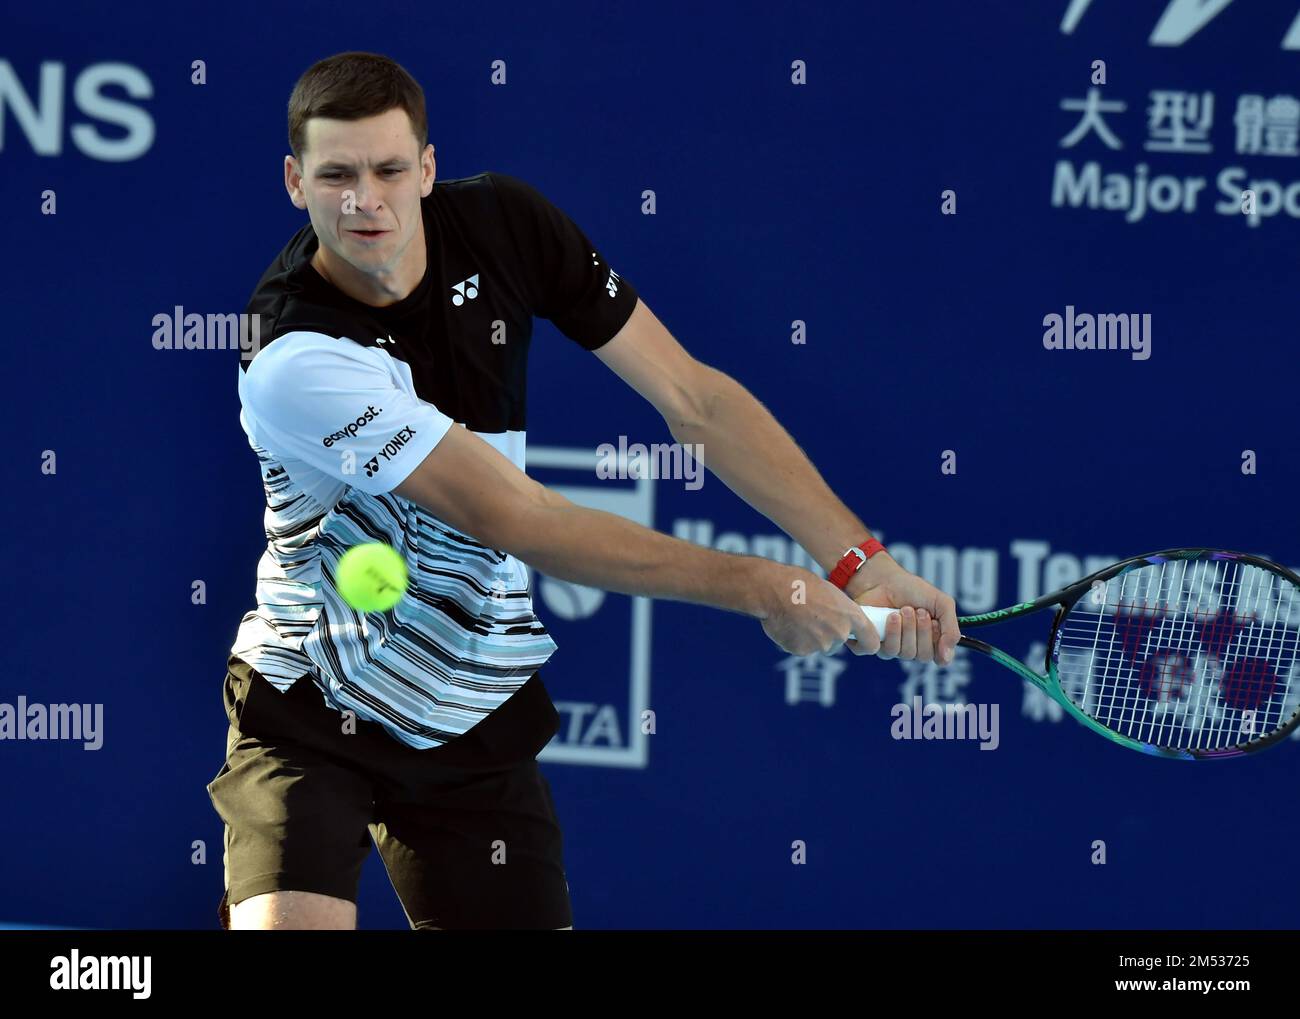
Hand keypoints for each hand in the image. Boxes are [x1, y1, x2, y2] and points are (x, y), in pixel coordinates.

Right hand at [759, 567, 880, 655]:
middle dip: (828, 635)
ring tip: (797, 617)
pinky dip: (795, 640)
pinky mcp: (802, 651)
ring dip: (810, 637)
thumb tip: (840, 622)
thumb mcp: (830, 593)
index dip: (866, 643)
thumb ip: (840, 612)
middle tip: (812, 617)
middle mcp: (840, 633)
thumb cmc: (801, 584)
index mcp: (851, 616)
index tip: (859, 642)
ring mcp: (821, 644)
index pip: (871, 642)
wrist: (775, 589)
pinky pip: (802, 649)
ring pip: (819, 646)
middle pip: (838, 642)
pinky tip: (788, 624)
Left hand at [845, 554, 960, 663]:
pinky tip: (889, 616)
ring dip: (906, 629)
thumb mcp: (941, 603)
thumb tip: (947, 656)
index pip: (940, 658)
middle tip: (917, 611)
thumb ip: (951, 629)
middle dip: (921, 631)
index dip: (939, 644)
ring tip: (902, 610)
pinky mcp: (875, 645)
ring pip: (904, 654)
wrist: (884, 579)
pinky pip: (884, 652)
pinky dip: (890, 632)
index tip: (936, 624)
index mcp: (931, 640)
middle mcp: (913, 647)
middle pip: (922, 657)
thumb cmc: (913, 590)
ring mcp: (894, 648)